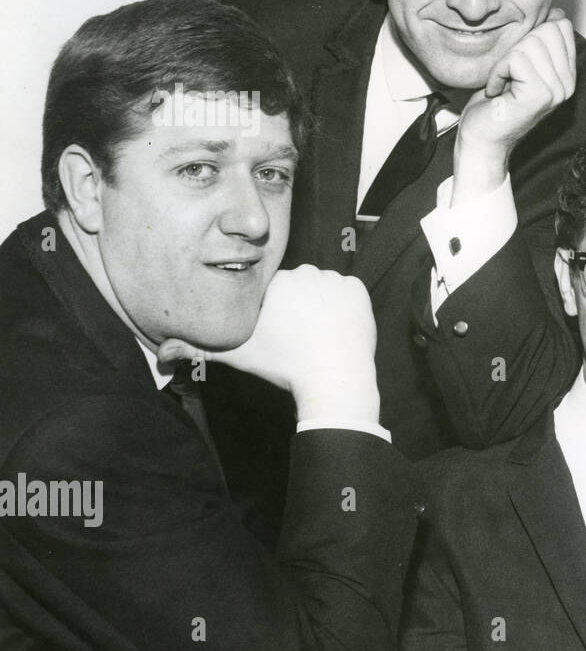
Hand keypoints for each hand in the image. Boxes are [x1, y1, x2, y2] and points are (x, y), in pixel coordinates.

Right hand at [158, 266, 380, 423]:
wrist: (332, 378)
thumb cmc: (284, 365)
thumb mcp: (237, 355)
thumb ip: (199, 349)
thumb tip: (163, 352)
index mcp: (276, 282)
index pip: (274, 291)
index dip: (276, 313)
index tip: (281, 332)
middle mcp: (306, 272)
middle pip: (299, 287)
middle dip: (298, 306)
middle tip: (300, 335)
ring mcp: (335, 280)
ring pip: (323, 289)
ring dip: (320, 306)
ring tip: (317, 333)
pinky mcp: (357, 289)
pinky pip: (347, 294)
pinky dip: (343, 308)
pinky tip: (335, 328)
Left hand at [452, 8, 576, 202]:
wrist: (482, 138)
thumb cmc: (494, 103)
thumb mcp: (521, 64)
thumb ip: (539, 42)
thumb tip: (556, 12)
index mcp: (567, 75)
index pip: (560, 26)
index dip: (530, 35)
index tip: (518, 63)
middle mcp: (567, 84)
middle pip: (547, 30)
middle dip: (518, 46)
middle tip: (509, 74)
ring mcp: (557, 91)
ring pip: (530, 43)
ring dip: (505, 61)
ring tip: (503, 83)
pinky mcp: (540, 95)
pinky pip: (515, 58)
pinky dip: (498, 71)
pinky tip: (497, 90)